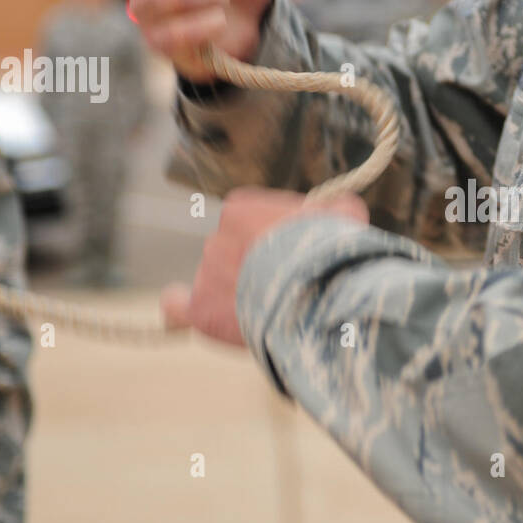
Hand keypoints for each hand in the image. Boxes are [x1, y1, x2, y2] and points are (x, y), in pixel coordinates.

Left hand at [162, 188, 369, 346]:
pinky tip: (192, 314)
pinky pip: (178, 308)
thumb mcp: (344, 214)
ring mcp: (206, 274)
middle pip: (234, 254)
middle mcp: (215, 238)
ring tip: (272, 314)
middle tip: (289, 289)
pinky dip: (182, 310)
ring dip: (237, 295)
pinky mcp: (202, 311)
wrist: (318, 289)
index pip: (249, 222)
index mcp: (241, 208)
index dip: (274, 240)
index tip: (295, 254)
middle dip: (256, 268)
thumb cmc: (332, 249)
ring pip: (218, 284)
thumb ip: (335, 210)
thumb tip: (340, 210)